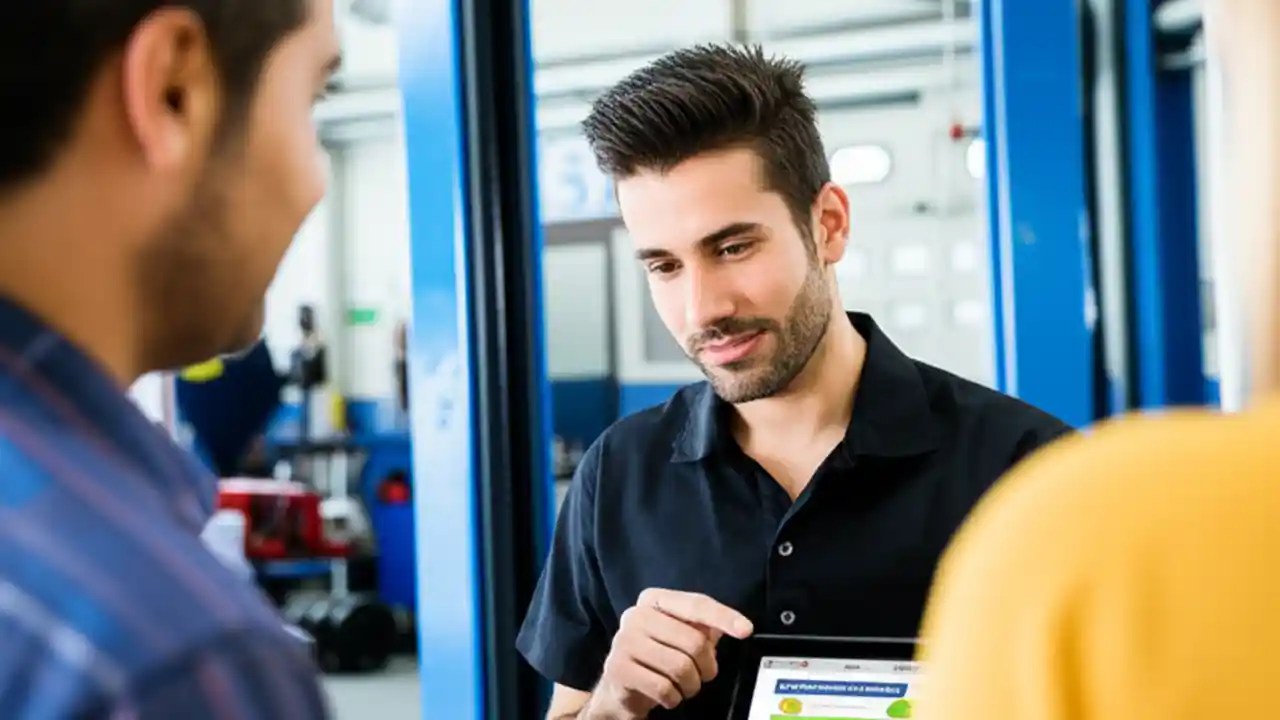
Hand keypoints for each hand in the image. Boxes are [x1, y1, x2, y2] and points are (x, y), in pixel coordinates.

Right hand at [584, 589, 753, 718]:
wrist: (621, 685)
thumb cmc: (659, 655)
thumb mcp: (683, 635)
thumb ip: (706, 625)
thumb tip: (740, 626)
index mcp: (653, 599)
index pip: (695, 604)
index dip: (723, 616)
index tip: (746, 630)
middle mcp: (635, 615)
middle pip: (693, 641)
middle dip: (707, 666)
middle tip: (705, 675)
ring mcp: (623, 641)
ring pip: (680, 667)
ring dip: (691, 685)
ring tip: (685, 686)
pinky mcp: (617, 669)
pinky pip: (663, 687)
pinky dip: (673, 698)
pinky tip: (668, 696)